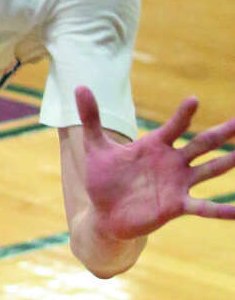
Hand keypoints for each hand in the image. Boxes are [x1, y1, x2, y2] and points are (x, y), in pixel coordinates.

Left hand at [75, 85, 234, 242]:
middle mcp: (172, 162)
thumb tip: (79, 86)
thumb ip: (91, 118)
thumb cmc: (104, 179)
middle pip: (203, 144)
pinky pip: (203, 207)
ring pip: (210, 170)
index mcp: (155, 145)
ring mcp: (177, 184)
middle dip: (223, 132)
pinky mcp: (176, 206)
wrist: (104, 214)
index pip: (175, 126)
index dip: (184, 114)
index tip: (193, 100)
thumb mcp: (96, 147)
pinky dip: (221, 210)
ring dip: (228, 162)